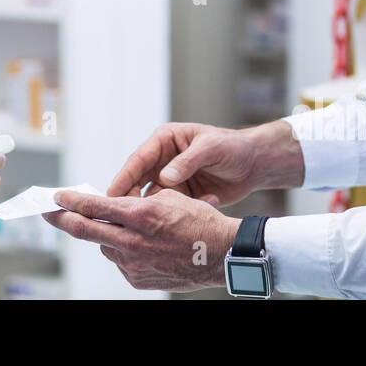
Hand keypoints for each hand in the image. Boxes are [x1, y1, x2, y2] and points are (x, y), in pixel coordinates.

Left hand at [42, 188, 239, 290]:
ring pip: (105, 246)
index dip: (71, 200)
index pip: (94, 206)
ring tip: (122, 229)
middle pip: (85, 230)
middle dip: (63, 219)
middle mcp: (132, 241)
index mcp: (139, 215)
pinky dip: (123, 252)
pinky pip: (120, 262)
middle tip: (49, 213)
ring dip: (104, 236)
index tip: (57, 196)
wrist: (221, 254)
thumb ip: (135, 202)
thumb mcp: (168, 198)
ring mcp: (133, 263)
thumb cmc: (199, 221)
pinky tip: (141, 246)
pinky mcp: (138, 280)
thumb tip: (110, 204)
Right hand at [107, 121, 278, 206]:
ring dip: (154, 210)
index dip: (123, 177)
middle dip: (131, 199)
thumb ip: (187, 161)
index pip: (138, 159)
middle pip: (137, 181)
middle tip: (124, 218)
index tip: (111, 196)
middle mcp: (162, 160)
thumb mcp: (211, 148)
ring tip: (155, 224)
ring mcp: (171, 178)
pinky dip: (176, 214)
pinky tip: (197, 211)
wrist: (255, 164)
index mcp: (165, 141)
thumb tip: (164, 177)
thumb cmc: (233, 147)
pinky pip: (169, 208)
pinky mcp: (181, 195)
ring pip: (151, 198)